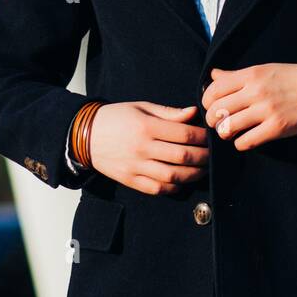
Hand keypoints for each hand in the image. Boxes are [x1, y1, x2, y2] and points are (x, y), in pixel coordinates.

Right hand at [85, 101, 208, 194]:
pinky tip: (182, 181)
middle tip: (212, 155)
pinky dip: (174, 187)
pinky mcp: (130, 180)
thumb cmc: (116, 118)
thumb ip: (169, 113)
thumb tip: (193, 113)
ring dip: (193, 174)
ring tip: (202, 169)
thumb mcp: (141, 107)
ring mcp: (136, 166)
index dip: (202, 137)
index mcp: (146, 126)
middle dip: (203, 157)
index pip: (184, 133)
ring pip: (173, 176)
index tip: (209, 137)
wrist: (85, 135)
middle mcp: (142, 148)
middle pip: (182, 156)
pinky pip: (157, 188)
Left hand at [201, 63, 296, 150]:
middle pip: (215, 110)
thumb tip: (213, 76)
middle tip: (220, 122)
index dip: (206, 102)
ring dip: (225, 133)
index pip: (213, 90)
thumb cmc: (291, 78)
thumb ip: (236, 75)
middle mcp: (255, 91)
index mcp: (250, 75)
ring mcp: (266, 110)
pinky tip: (246, 139)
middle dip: (212, 120)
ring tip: (231, 132)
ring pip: (227, 128)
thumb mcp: (262, 70)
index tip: (212, 107)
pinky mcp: (276, 128)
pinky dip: (240, 144)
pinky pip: (245, 141)